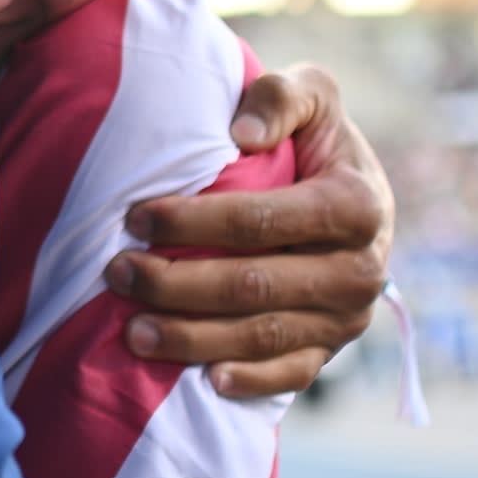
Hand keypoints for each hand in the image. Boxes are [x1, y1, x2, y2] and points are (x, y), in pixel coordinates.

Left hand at [108, 64, 393, 398]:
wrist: (353, 193)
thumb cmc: (314, 139)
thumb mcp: (312, 95)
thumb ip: (282, 97)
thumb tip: (243, 133)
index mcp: (356, 206)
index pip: (260, 220)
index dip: (194, 222)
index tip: (136, 218)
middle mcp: (360, 270)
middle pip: (253, 285)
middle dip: (177, 283)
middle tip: (117, 273)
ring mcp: (346, 318)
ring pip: (262, 337)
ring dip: (193, 338)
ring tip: (132, 332)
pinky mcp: (331, 350)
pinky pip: (290, 376)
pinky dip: (248, 382)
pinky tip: (202, 380)